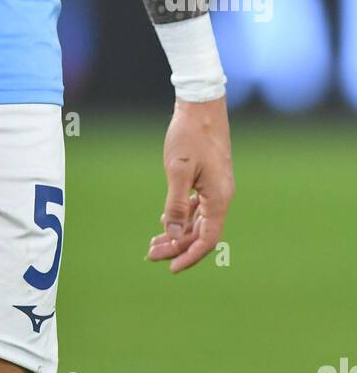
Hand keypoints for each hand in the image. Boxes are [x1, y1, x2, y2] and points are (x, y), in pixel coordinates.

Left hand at [146, 95, 234, 272]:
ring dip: (179, 233)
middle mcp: (221, 196)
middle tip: (151, 254)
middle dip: (178, 246)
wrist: (201, 105)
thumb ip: (176, 205)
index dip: (189, 256)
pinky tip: (167, 220)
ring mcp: (216, 187)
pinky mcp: (210, 178)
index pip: (207, 239)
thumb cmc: (189, 135)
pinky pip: (198, 207)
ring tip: (154, 242)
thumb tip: (175, 236)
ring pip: (199, 220)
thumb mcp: (177, 170)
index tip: (170, 267)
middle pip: (201, 233)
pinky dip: (183, 217)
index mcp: (219, 198)